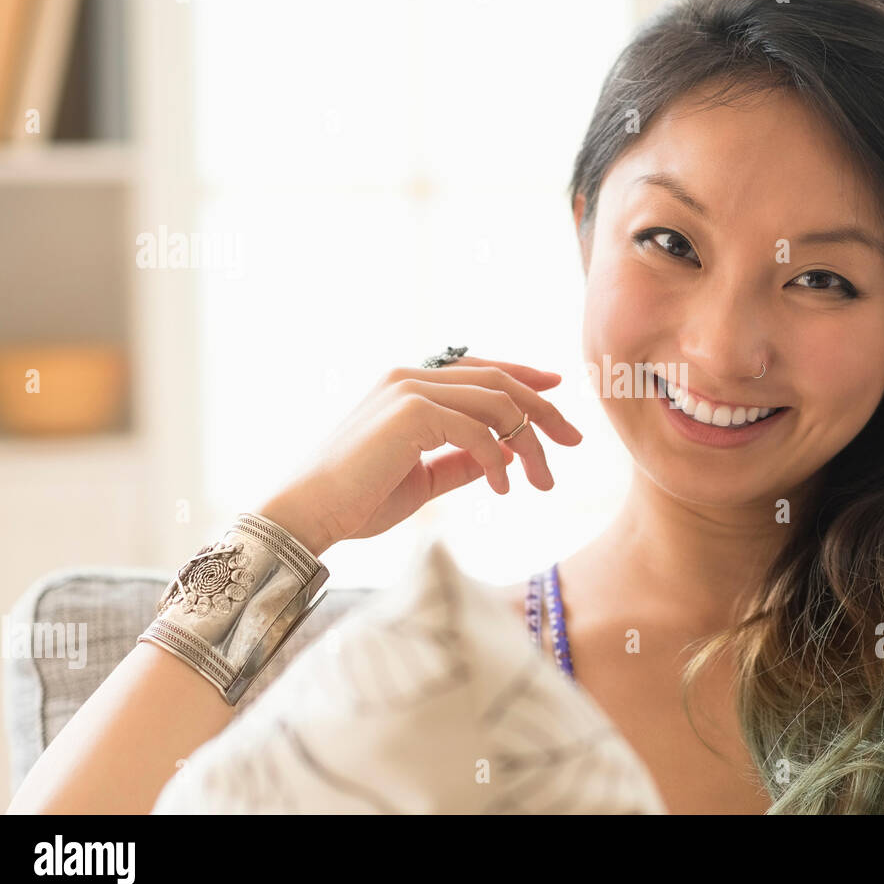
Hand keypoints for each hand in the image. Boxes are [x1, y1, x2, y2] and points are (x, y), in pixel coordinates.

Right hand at [257, 356, 582, 554]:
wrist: (308, 513)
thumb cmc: (358, 500)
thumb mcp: (423, 479)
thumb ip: (461, 461)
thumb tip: (506, 455)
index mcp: (409, 385)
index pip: (480, 370)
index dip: (523, 377)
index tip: (557, 392)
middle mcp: (410, 376)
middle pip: (498, 382)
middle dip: (543, 410)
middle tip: (574, 441)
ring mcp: (410, 389)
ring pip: (496, 404)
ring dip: (529, 443)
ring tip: (543, 481)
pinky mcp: (411, 412)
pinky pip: (477, 429)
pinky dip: (498, 458)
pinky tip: (503, 487)